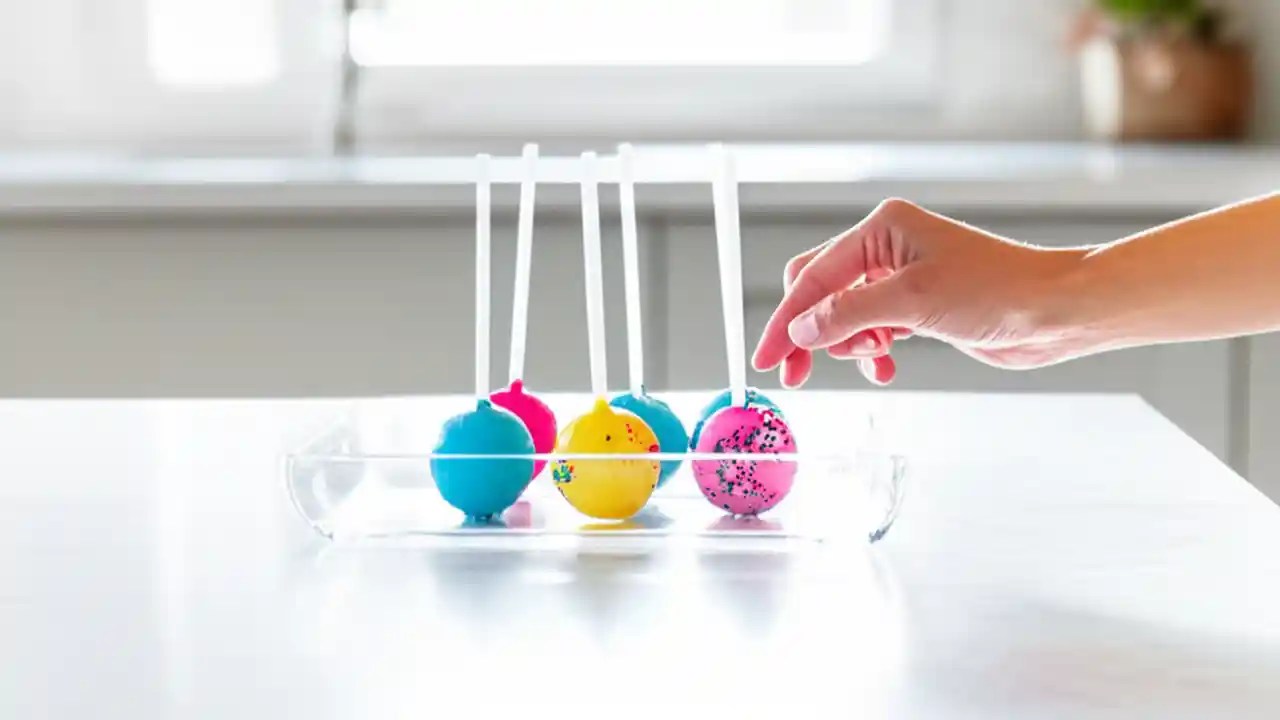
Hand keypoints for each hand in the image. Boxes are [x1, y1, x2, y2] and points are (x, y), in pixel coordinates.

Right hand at [752, 199, 1088, 387]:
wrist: (1054, 312)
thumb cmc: (999, 290)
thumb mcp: (913, 301)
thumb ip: (849, 315)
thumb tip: (802, 331)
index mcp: (882, 228)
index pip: (814, 276)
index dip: (788, 319)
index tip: (769, 356)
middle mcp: (886, 248)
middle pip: (821, 292)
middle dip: (810, 334)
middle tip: (795, 375)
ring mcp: (901, 278)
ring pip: (844, 316)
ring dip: (848, 345)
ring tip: (874, 358)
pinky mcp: (916, 307)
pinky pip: (870, 330)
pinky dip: (870, 351)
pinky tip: (885, 364)